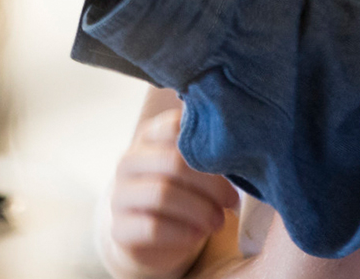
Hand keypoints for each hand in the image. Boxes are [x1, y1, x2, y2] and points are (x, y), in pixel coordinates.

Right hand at [101, 109, 239, 278]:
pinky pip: (152, 228)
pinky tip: (198, 235)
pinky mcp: (120, 228)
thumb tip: (240, 154)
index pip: (174, 125)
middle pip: (173, 162)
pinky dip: (182, 233)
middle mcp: (129, 161)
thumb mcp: (189, 168)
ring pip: (162, 195)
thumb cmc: (179, 191)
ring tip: (219, 221)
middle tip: (231, 200)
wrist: (148, 233)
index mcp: (149, 137)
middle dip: (209, 183)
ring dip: (199, 210)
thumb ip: (204, 155)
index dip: (206, 144)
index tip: (232, 163)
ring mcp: (120, 194)